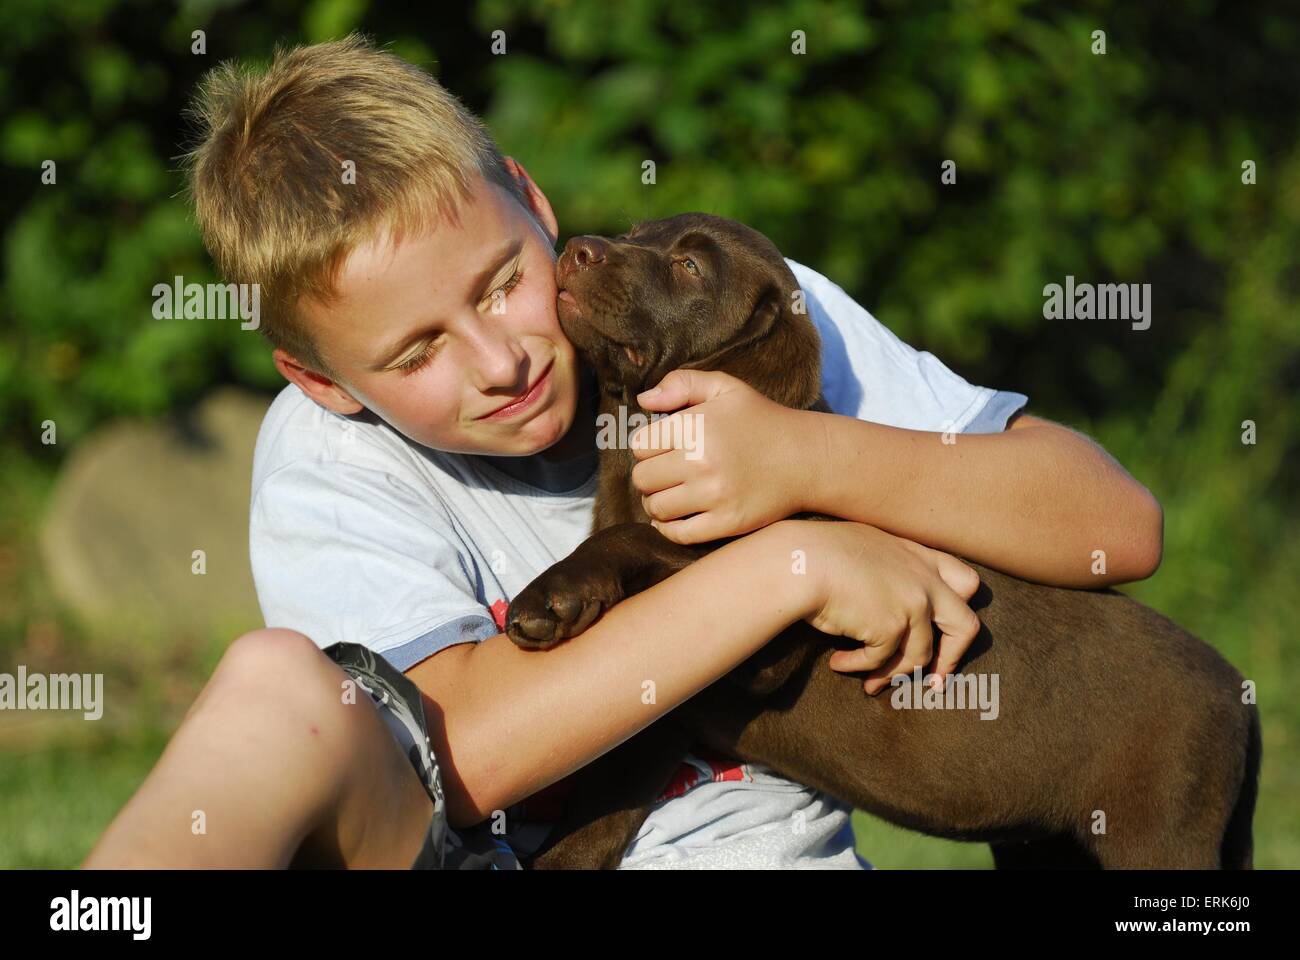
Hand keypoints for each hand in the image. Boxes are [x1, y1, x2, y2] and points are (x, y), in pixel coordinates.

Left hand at [632, 369, 818, 542]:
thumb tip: (643, 400)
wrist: (806, 458)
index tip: (666, 448)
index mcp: (694, 427)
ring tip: (672, 493)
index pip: (639, 446)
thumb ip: (682, 383)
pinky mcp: (726, 522)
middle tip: (668, 473)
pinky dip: (669, 528)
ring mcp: (714, 495)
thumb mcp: (725, 388)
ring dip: (658, 502)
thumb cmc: (761, 420)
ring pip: (656, 507)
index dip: (649, 446)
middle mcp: (701, 461)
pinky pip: (678, 533)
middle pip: (642, 479)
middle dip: (650, 475)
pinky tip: (676, 517)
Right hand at [784, 520, 981, 694]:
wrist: (801, 562)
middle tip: (934, 681)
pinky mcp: (891, 627)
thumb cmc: (819, 553)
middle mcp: (925, 582)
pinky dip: (859, 667)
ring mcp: (913, 605)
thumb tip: (887, 601)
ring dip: (890, 674)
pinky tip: (838, 663)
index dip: (959, 612)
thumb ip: (891, 568)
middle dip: (951, 659)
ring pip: (918, 657)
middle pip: (966, 627)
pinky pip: (880, 660)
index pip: (966, 583)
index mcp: (920, 558)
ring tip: (866, 681)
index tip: (944, 636)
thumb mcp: (867, 547)